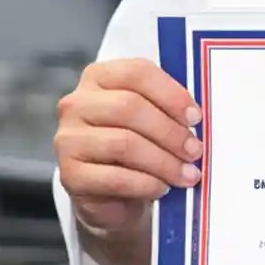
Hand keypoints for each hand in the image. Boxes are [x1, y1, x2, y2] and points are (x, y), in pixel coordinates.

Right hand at [55, 58, 203, 233]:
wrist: (111, 191)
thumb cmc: (137, 143)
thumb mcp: (152, 117)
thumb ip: (169, 108)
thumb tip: (196, 118)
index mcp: (100, 77)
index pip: (136, 73)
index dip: (171, 94)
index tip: (195, 117)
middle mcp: (77, 104)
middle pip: (128, 107)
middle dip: (170, 132)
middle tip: (195, 151)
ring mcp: (68, 139)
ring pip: (123, 144)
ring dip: (163, 161)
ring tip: (186, 174)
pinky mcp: (69, 174)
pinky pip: (115, 177)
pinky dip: (146, 184)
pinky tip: (161, 187)